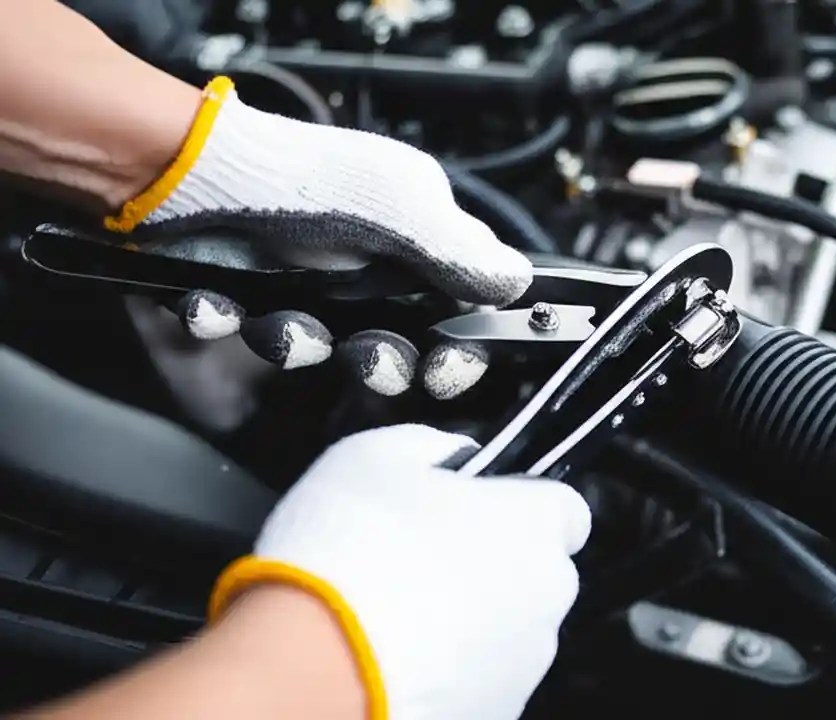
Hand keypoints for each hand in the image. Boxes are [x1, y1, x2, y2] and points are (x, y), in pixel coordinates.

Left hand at [108, 76, 530, 397]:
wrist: (177, 171)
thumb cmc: (299, 180)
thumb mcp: (397, 207)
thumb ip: (462, 253)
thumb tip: (521, 284)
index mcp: (411, 238)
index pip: (456, 314)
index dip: (458, 352)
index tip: (444, 371)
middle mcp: (359, 267)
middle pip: (394, 349)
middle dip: (381, 363)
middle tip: (368, 358)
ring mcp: (297, 287)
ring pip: (318, 349)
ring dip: (298, 341)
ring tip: (274, 319)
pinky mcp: (239, 304)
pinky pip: (244, 337)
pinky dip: (227, 322)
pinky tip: (213, 301)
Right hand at [208, 424, 591, 719]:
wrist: (315, 662)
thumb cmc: (351, 546)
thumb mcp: (377, 454)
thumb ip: (436, 446)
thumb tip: (459, 456)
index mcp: (535, 523)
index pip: (565, 507)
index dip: (520, 505)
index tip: (476, 510)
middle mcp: (548, 593)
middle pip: (535, 571)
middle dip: (494, 565)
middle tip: (425, 560)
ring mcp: (526, 661)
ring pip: (510, 629)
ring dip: (473, 619)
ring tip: (401, 614)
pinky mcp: (496, 711)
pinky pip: (482, 678)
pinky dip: (452, 669)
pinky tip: (399, 658)